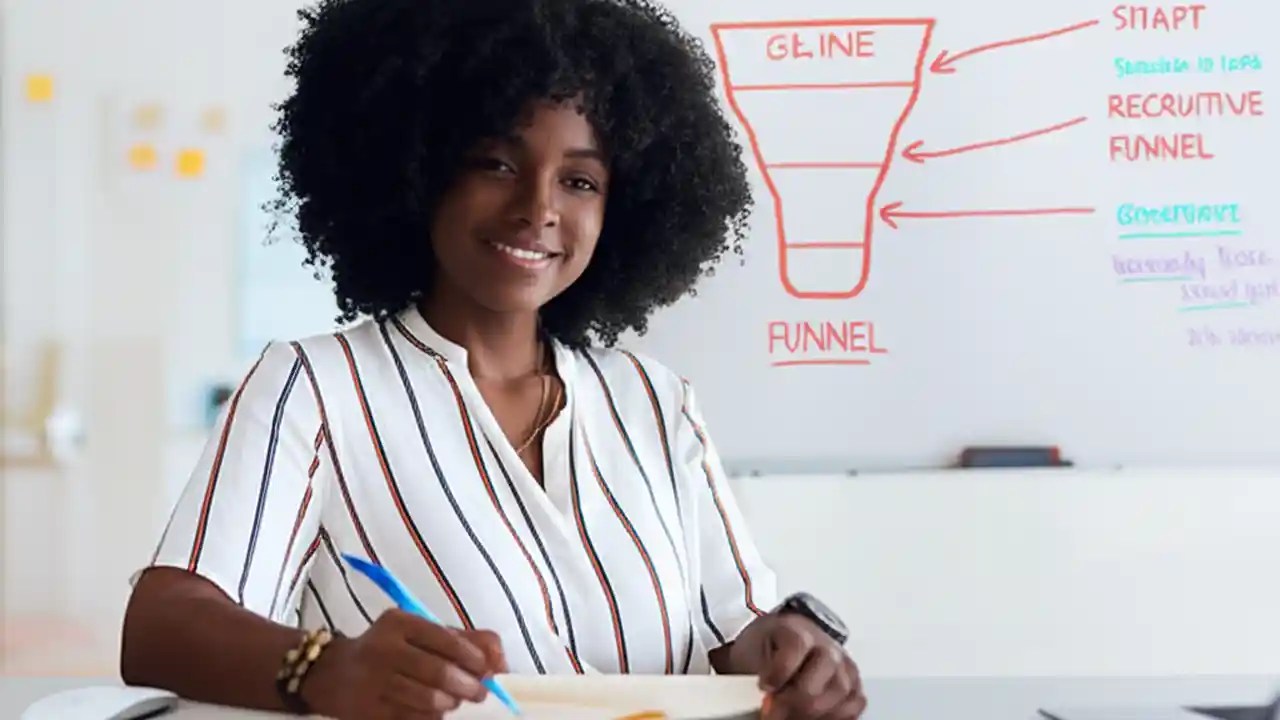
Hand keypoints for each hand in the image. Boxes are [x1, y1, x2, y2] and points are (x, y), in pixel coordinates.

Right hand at [302, 609, 506, 719]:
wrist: (332, 673)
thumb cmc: (390, 649)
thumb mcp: (422, 632)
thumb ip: (466, 639)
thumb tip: (501, 662)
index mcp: (400, 622)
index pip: (447, 639)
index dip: (475, 658)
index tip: (488, 670)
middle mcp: (384, 648)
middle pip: (440, 673)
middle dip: (469, 686)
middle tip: (479, 692)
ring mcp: (375, 681)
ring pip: (429, 699)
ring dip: (451, 703)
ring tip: (454, 700)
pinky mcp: (369, 709)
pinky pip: (413, 717)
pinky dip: (431, 717)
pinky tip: (433, 710)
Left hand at [754, 614, 864, 719]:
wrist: (772, 651)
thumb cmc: (761, 652)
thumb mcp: (748, 654)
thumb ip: (754, 673)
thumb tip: (758, 699)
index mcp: (796, 629)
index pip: (797, 644)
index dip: (781, 669)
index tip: (764, 686)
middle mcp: (825, 644)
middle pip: (823, 671)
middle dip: (795, 701)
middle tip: (773, 713)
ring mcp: (843, 664)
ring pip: (840, 692)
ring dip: (814, 712)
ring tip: (791, 716)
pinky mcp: (853, 684)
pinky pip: (854, 705)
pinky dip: (834, 716)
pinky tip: (813, 717)